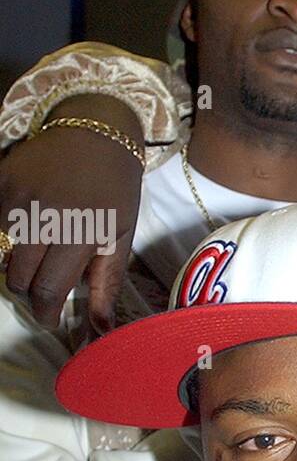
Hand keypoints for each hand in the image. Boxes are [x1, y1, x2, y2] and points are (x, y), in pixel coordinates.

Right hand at [0, 97, 142, 332]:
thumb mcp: (120, 235)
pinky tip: (28, 227)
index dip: (44, 313)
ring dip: (16, 263)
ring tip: (40, 253)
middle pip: (17, 277)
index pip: (47, 289)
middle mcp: (44, 215)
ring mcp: (17, 195)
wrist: (97, 129)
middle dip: (30, 291)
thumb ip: (107, 284)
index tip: (49, 320)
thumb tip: (101, 331)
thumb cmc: (116, 187)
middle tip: (46, 285)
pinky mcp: (0, 179)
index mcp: (80, 232)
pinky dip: (5, 234)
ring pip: (0, 253)